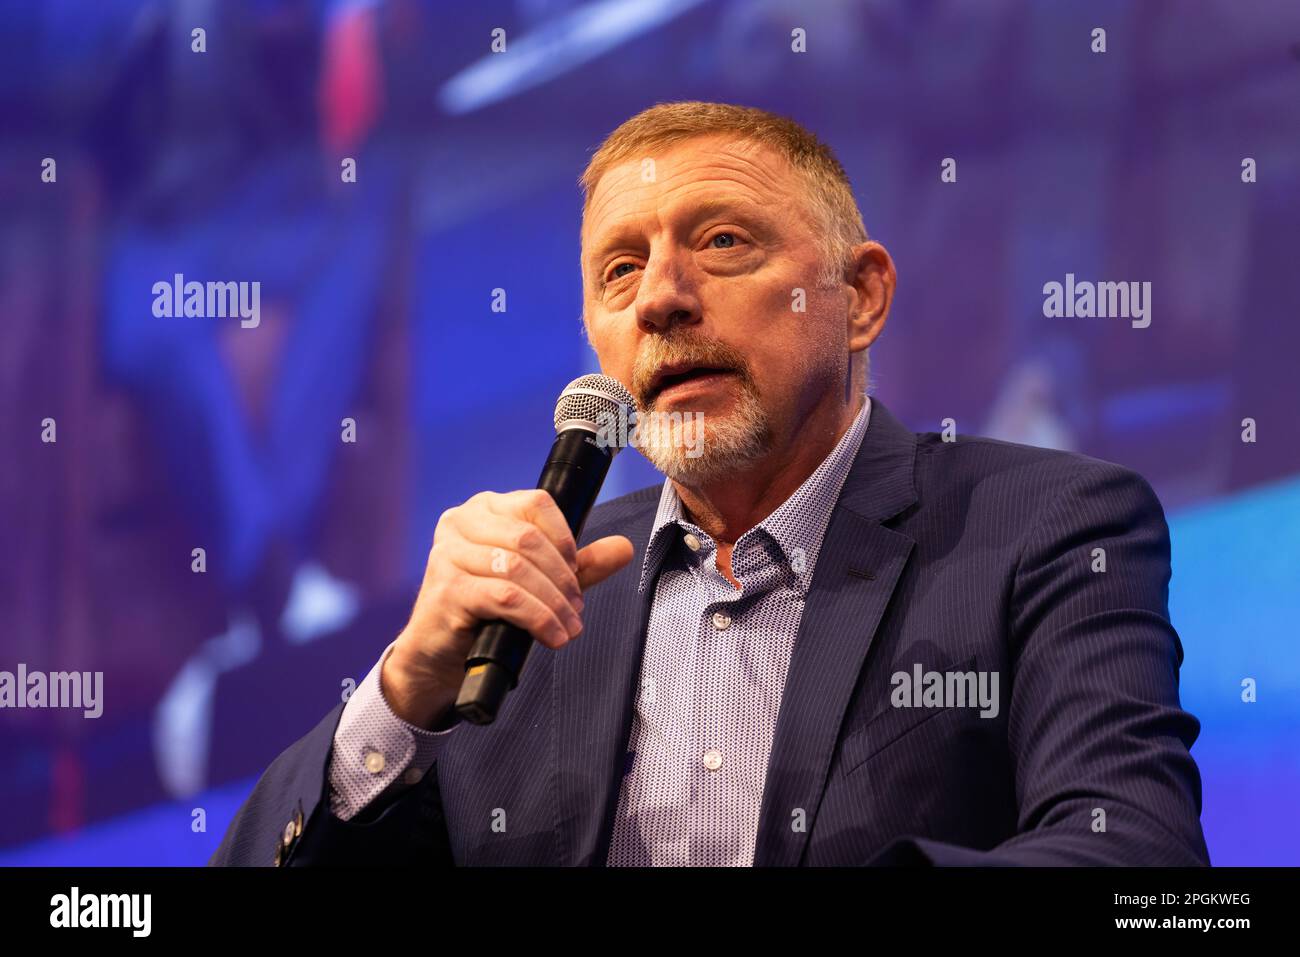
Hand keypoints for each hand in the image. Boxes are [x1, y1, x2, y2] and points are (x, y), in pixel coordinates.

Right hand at [382, 489, 633, 728]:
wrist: (438, 655)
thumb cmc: (485, 611)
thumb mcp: (538, 582)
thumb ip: (579, 564)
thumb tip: (624, 548)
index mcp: (484, 509)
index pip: (537, 502)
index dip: (565, 537)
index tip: (576, 570)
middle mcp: (460, 522)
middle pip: (529, 537)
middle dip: (562, 577)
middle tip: (576, 608)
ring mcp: (448, 553)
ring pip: (518, 568)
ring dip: (553, 603)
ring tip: (568, 627)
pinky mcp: (446, 588)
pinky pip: (504, 597)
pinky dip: (536, 618)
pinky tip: (551, 635)